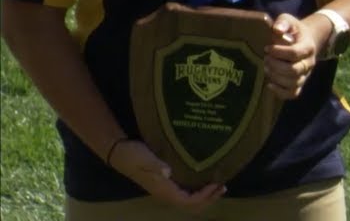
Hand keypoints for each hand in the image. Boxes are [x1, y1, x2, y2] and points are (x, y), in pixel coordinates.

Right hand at [108, 139, 224, 209]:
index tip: (215, 184)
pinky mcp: (166, 184)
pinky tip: (205, 180)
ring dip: (204, 197)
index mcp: (162, 190)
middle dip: (208, 199)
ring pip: (188, 201)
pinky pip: (185, 193)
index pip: (186, 201)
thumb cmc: (133, 155)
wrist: (119, 152)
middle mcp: (165, 193)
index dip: (203, 197)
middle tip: (223, 187)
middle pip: (190, 205)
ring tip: (218, 186)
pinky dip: (198, 191)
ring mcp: (165, 189)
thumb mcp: (144, 158)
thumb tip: (168, 172)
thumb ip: (156, 165)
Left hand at [264, 13, 319, 98]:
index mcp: (308, 47)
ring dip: (276, 78)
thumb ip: (283, 22)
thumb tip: (277, 30)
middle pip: (294, 70)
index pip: (295, 53)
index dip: (279, 52)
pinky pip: (293, 93)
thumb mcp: (289, 21)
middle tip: (265, 59)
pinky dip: (280, 92)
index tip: (267, 48)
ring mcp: (305, 75)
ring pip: (293, 83)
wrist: (306, 40)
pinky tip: (269, 84)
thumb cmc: (294, 31)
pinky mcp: (299, 83)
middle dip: (276, 66)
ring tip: (266, 68)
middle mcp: (309, 63)